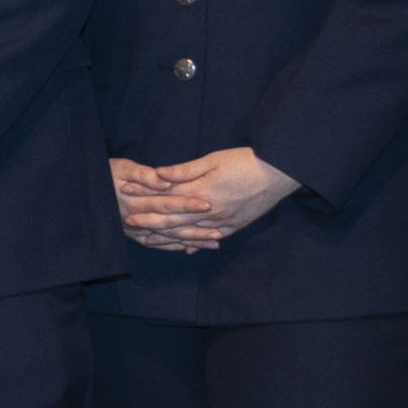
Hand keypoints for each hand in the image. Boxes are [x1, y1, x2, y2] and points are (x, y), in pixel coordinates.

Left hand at [114, 146, 298, 251]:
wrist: (281, 173)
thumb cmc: (246, 161)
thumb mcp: (212, 160)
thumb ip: (184, 171)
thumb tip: (158, 175)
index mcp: (201, 193)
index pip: (166, 197)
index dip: (144, 197)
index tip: (126, 195)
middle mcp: (210, 212)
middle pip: (173, 220)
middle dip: (149, 221)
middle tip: (128, 222)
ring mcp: (223, 222)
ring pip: (189, 233)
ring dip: (167, 237)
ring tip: (148, 239)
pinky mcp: (236, 226)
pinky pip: (211, 238)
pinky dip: (196, 244)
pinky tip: (185, 248)